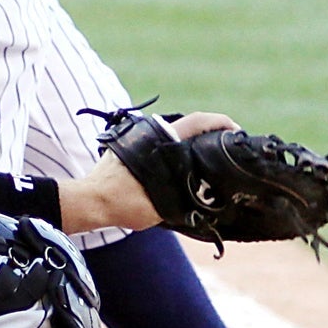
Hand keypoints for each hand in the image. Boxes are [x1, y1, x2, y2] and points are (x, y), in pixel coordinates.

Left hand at [64, 111, 238, 233]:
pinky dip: (177, 151)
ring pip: (175, 135)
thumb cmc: (124, 202)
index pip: (196, 121)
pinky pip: (162, 145)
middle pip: (188, 125)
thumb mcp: (161, 205)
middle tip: (228, 148)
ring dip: (194, 141)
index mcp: (160, 141)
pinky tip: (187, 167)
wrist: (91, 201)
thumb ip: (184, 198)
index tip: (236, 131)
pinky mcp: (132, 149)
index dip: (220, 123)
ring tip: (212, 158)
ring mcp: (139, 139)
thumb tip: (206, 199)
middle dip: (211, 132)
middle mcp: (150, 134)